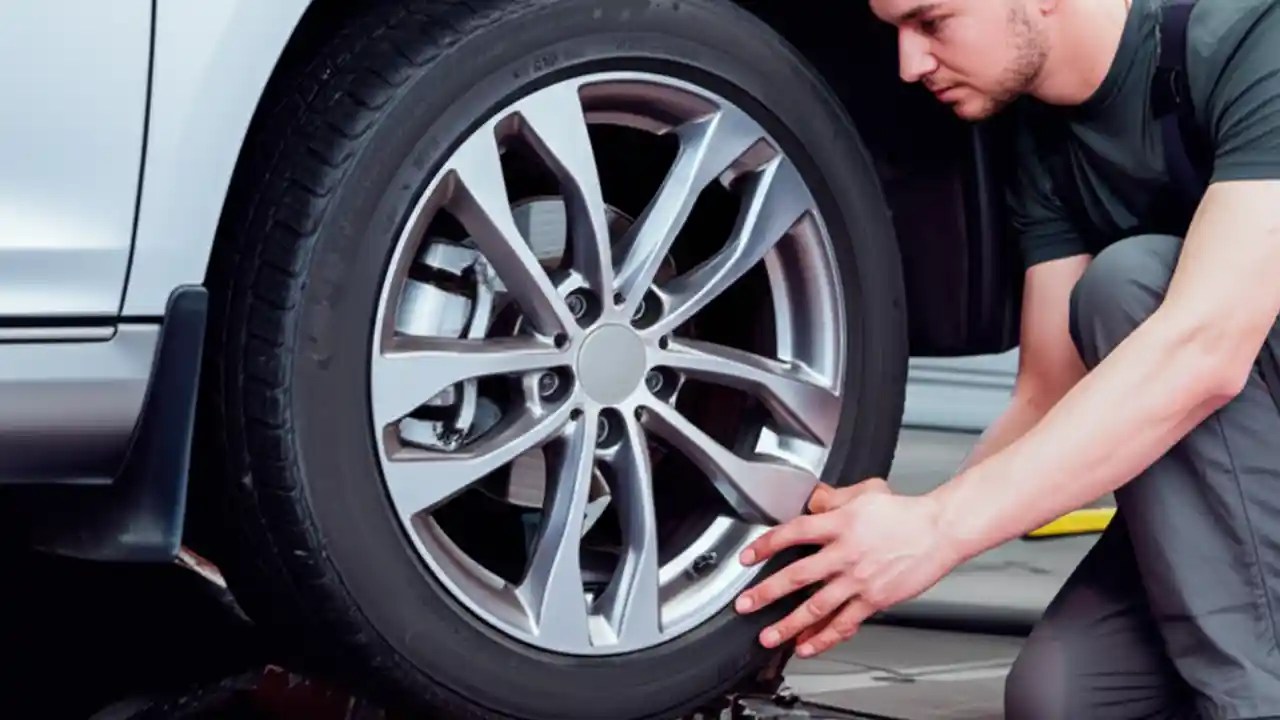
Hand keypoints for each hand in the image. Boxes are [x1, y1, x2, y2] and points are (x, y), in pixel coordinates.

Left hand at [733, 478, 962, 657]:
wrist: (939, 531)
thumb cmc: (904, 513)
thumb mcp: (866, 492)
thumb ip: (834, 497)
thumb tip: (811, 498)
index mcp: (841, 524)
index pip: (794, 533)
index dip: (766, 545)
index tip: (747, 557)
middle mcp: (846, 553)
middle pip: (798, 575)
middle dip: (766, 593)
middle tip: (745, 605)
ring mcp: (859, 580)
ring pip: (817, 607)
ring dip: (789, 624)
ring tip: (768, 635)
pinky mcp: (874, 599)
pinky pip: (843, 623)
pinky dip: (823, 637)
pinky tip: (806, 645)